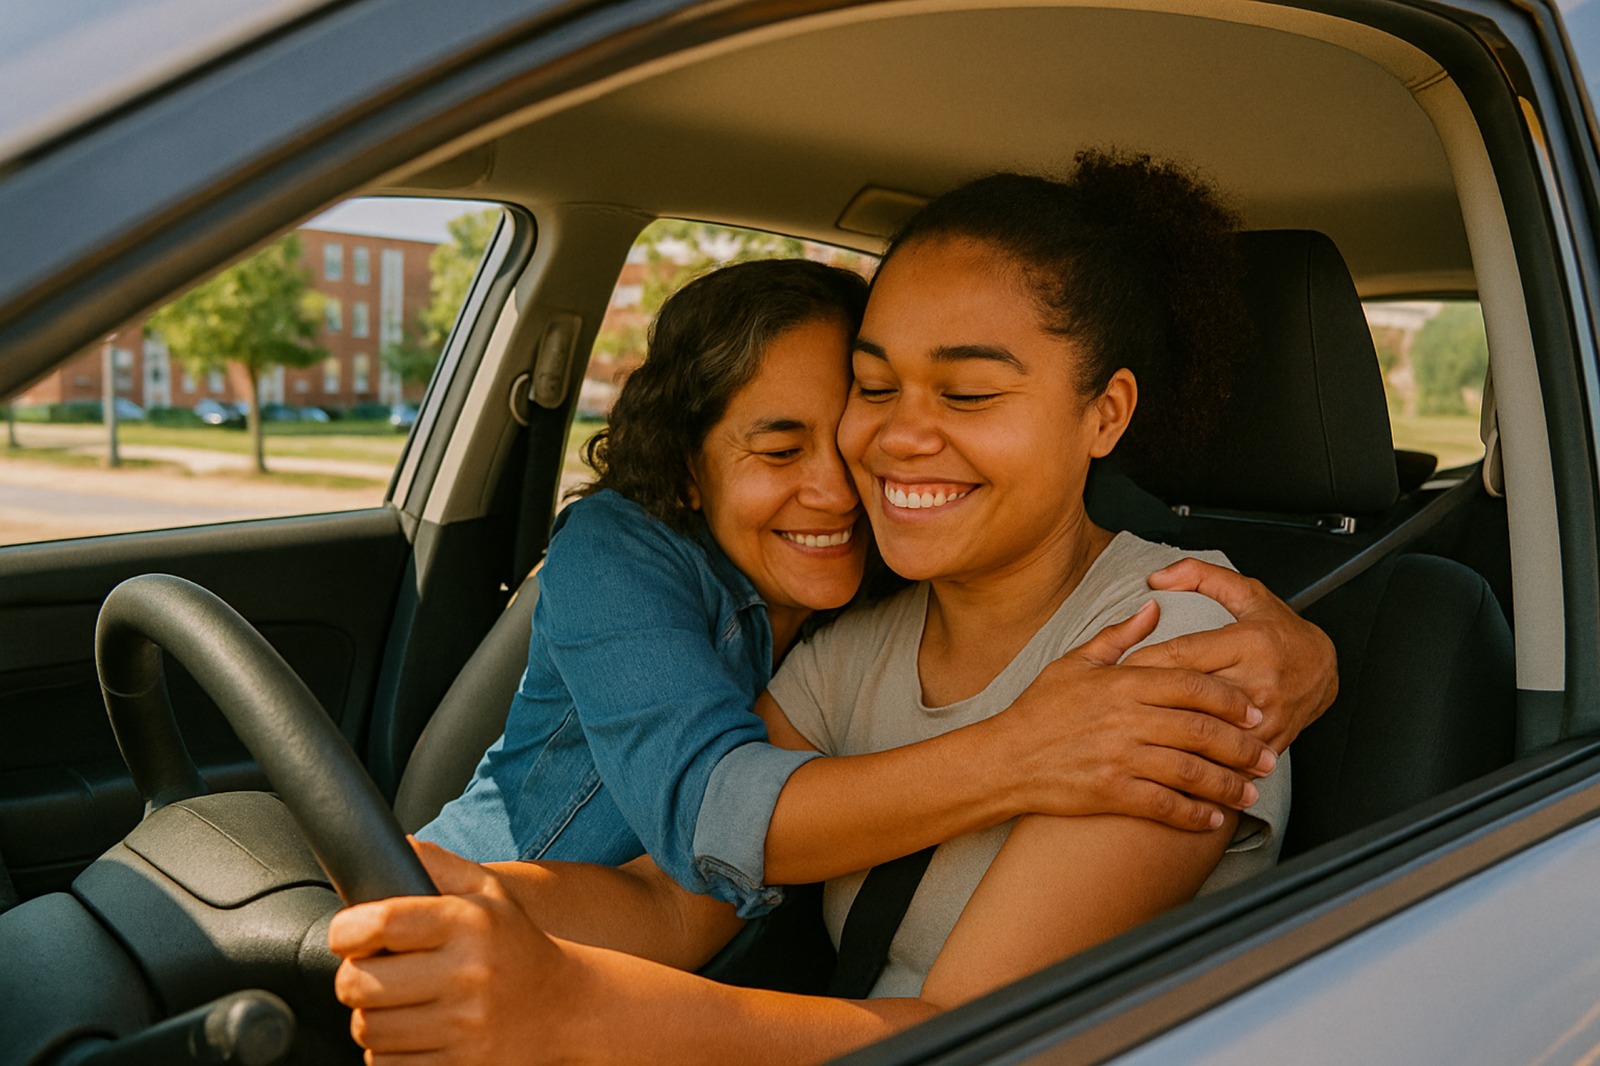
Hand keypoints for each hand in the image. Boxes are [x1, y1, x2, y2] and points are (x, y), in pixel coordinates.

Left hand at [330, 839, 568, 1064]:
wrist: (567, 1006)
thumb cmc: (516, 944)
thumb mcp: (489, 891)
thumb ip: (438, 864)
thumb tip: (394, 845)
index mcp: (469, 923)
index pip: (381, 923)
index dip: (346, 930)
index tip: (348, 934)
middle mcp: (466, 975)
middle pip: (359, 984)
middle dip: (353, 976)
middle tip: (372, 969)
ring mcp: (462, 1027)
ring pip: (367, 1029)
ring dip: (369, 1015)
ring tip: (395, 1001)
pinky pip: (385, 1065)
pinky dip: (387, 1050)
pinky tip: (413, 1029)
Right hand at [996, 601, 1277, 832]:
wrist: (1004, 758)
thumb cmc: (1038, 711)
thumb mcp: (1075, 663)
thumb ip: (1119, 636)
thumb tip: (1154, 606)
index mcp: (1122, 683)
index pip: (1191, 685)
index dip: (1230, 699)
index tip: (1254, 710)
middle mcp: (1125, 719)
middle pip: (1200, 729)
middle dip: (1241, 745)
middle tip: (1266, 756)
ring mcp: (1119, 757)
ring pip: (1190, 770)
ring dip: (1227, 784)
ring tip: (1249, 792)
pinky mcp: (1110, 791)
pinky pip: (1164, 804)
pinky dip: (1193, 813)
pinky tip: (1212, 818)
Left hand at [1127, 559, 1337, 751]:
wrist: (1324, 669)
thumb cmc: (1279, 631)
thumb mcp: (1247, 592)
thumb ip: (1200, 575)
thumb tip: (1156, 578)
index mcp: (1249, 643)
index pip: (1183, 656)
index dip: (1142, 665)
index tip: (1114, 673)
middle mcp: (1259, 681)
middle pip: (1190, 698)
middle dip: (1146, 705)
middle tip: (1111, 709)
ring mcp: (1266, 717)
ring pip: (1207, 736)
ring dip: (1168, 741)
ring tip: (1129, 742)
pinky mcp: (1270, 742)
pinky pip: (1227, 759)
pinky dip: (1198, 765)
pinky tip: (1167, 768)